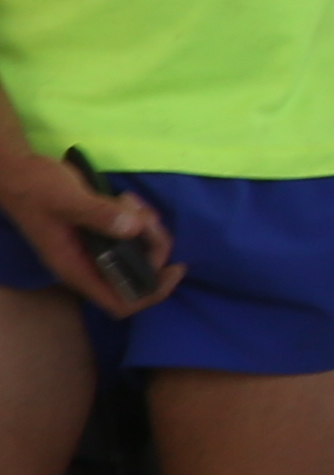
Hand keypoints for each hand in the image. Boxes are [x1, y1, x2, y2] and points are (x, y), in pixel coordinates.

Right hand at [0, 148, 175, 309]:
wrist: (19, 171)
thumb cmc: (34, 188)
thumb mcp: (65, 198)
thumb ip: (97, 213)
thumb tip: (132, 228)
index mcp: (76, 269)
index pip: (120, 303)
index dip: (151, 293)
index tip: (173, 268)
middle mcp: (88, 264)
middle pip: (138, 274)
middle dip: (153, 248)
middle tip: (147, 218)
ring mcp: (95, 248)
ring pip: (138, 251)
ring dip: (147, 229)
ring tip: (132, 203)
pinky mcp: (100, 231)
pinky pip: (132, 233)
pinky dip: (139, 219)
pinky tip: (126, 199)